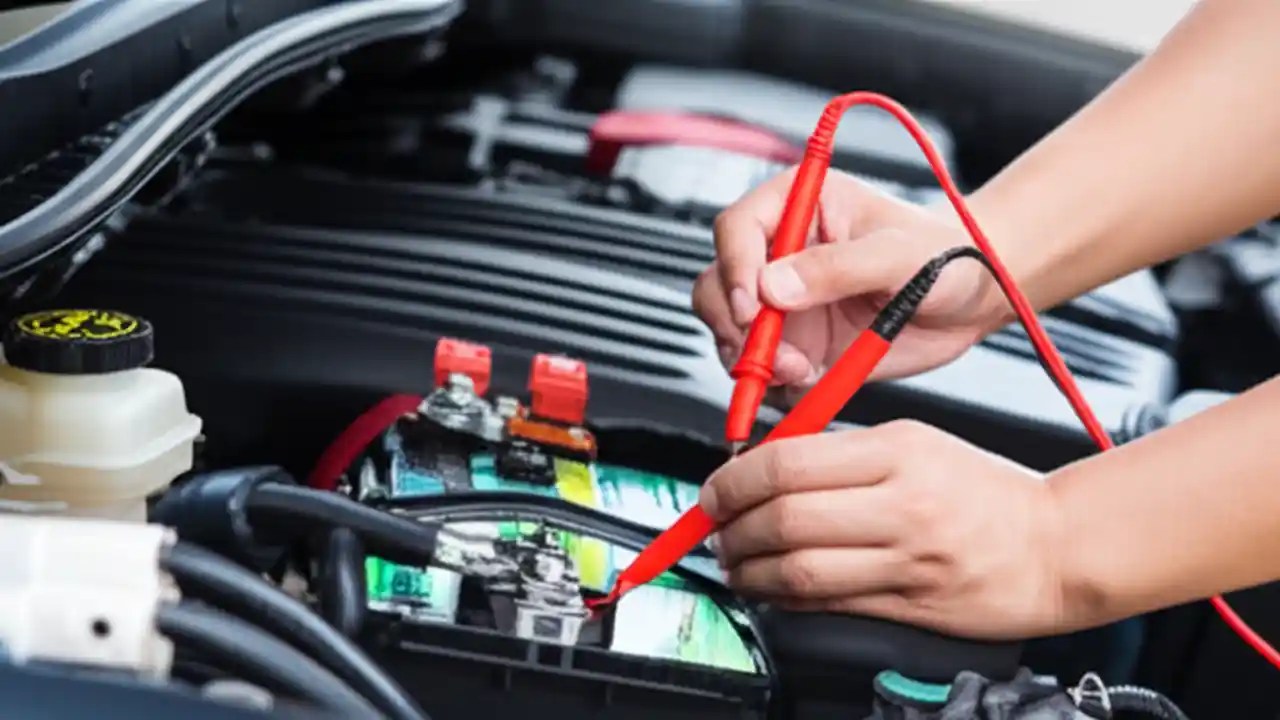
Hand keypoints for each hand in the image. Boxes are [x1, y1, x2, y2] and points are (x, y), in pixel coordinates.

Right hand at [692, 169, 1008, 395]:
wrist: (971, 300)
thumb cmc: (946, 255)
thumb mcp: (899, 253)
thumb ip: (837, 267)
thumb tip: (772, 287)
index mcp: (798, 206)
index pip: (736, 229)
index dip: (735, 268)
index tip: (752, 306)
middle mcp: (779, 254)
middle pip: (717, 285)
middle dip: (734, 325)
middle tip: (772, 352)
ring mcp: (783, 305)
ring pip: (728, 333)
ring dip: (752, 361)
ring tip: (800, 369)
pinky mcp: (794, 347)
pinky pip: (761, 372)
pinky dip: (773, 386)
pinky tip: (810, 380)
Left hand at [699, 420, 1070, 640]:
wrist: (1057, 544)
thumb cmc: (985, 491)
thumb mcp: (917, 443)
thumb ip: (843, 452)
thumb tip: (763, 466)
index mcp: (899, 449)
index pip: (789, 462)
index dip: (734, 480)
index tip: (715, 489)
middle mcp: (902, 503)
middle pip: (785, 517)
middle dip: (732, 527)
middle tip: (715, 530)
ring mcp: (908, 559)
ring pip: (799, 569)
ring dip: (750, 570)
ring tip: (736, 564)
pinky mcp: (911, 604)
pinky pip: (827, 603)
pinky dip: (784, 597)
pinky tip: (772, 588)